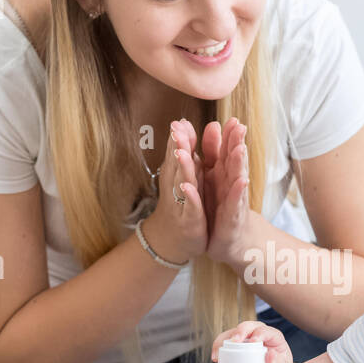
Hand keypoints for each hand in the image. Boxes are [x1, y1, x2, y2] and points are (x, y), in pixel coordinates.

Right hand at [140, 119, 206, 264]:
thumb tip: (182, 123)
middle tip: (176, 129)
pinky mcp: (190, 219)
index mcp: (178, 173)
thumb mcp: (185, 173)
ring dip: (182, 167)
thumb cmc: (180, 202)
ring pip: (182, 182)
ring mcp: (182, 202)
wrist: (173, 240)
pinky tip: (188, 187)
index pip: (177, 151)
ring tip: (181, 152)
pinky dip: (189, 197)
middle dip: (178, 146)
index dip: (177, 137)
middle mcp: (176, 185)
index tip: (178, 122)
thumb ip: (186, 149)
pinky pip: (190, 207)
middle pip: (178, 163)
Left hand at [201, 117, 251, 265]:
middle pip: (235, 161)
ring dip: (239, 163)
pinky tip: (241, 182)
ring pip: (237, 178)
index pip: (227, 151)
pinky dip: (237, 193)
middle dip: (237, 143)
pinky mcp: (233, 217)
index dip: (230, 136)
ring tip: (239, 148)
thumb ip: (214, 153)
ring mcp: (235, 200)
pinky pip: (235, 203)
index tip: (233, 119)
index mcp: (224, 174)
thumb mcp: (215, 178)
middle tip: (240, 127)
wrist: (232, 241)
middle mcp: (232, 184)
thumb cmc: (222, 207)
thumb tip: (214, 126)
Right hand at [210, 320, 293, 362]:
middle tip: (234, 342)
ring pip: (234, 332)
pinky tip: (215, 357)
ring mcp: (247, 338)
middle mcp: (260, 333)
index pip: (266, 330)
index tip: (253, 342)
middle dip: (240, 332)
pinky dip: (218, 347)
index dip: (259, 333)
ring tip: (218, 353)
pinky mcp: (237, 345)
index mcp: (274, 337)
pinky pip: (226, 341)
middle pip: (249, 326)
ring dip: (224, 339)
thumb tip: (271, 355)